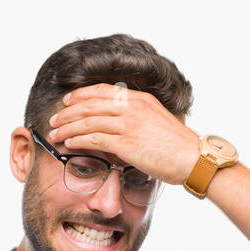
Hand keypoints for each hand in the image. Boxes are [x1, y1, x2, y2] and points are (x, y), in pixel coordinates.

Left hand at [48, 84, 199, 186]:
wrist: (195, 159)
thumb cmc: (180, 148)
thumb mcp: (159, 123)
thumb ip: (140, 120)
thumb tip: (122, 129)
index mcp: (140, 100)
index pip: (103, 91)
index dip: (81, 96)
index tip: (68, 102)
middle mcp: (133, 108)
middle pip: (90, 104)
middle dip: (68, 112)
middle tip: (54, 119)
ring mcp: (129, 125)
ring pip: (88, 121)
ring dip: (68, 127)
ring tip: (55, 133)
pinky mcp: (127, 144)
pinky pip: (94, 139)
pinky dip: (78, 140)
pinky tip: (69, 143)